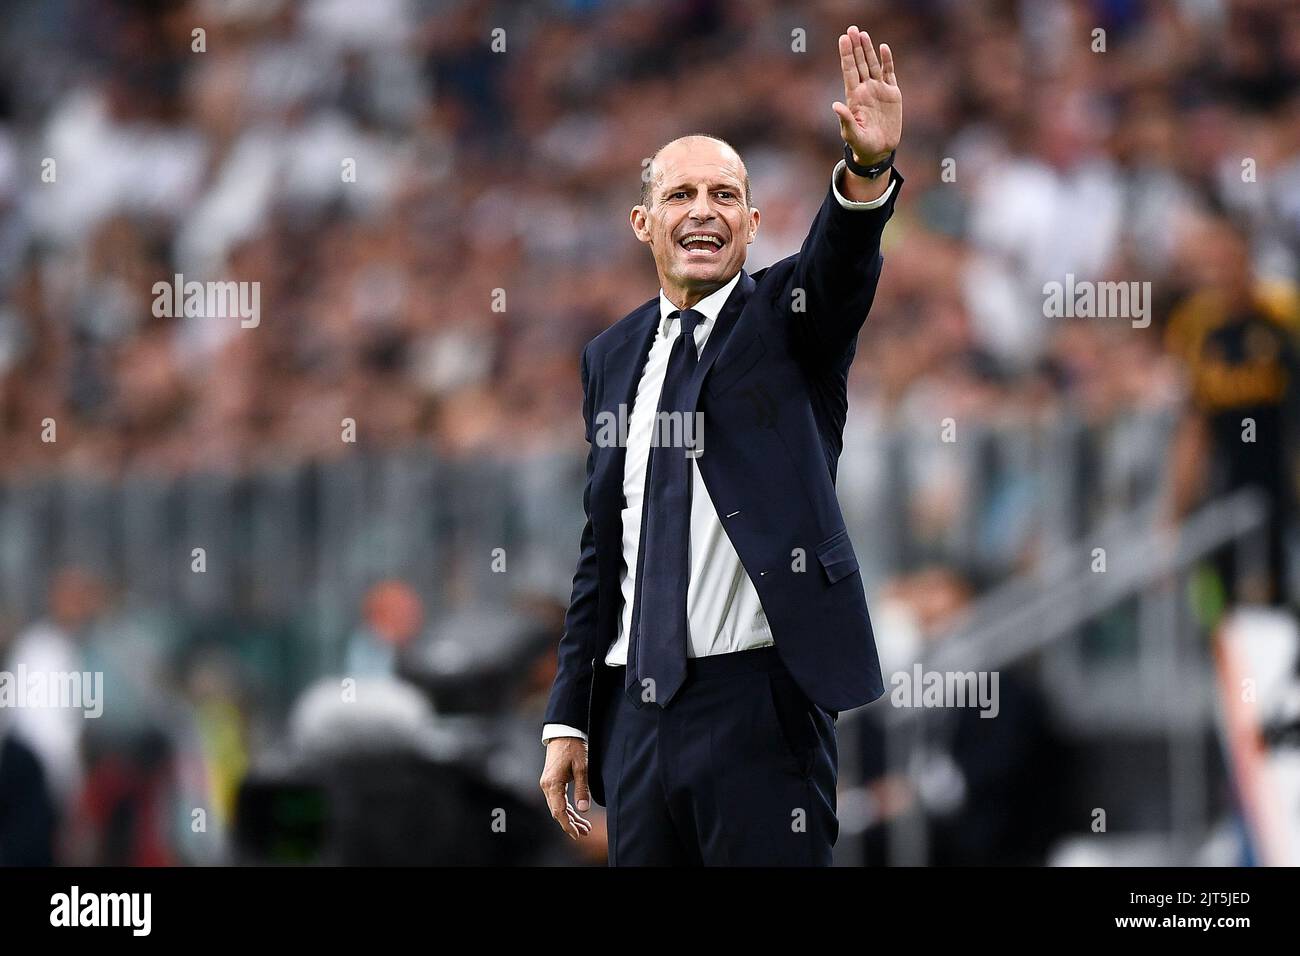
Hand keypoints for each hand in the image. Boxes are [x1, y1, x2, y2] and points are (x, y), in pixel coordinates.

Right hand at [539, 737, 593, 839]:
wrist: (564, 732)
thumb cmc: (573, 747)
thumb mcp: (582, 768)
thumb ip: (582, 789)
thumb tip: (583, 810)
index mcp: (552, 784)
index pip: (559, 811)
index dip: (568, 825)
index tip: (578, 834)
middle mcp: (546, 786)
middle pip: (557, 812)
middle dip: (571, 824)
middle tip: (586, 832)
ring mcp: (547, 784)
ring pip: (558, 807)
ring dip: (571, 817)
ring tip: (585, 827)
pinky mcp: (551, 781)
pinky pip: (558, 800)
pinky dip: (567, 809)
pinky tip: (577, 814)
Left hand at [832, 25, 901, 165]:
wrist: (879, 150)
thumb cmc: (862, 145)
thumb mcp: (852, 134)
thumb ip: (845, 120)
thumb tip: (835, 105)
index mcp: (854, 97)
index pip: (849, 71)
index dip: (846, 55)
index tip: (843, 39)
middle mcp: (865, 89)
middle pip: (859, 63)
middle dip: (855, 46)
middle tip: (852, 29)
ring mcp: (878, 90)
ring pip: (872, 65)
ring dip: (868, 49)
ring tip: (863, 34)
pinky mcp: (892, 93)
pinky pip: (889, 73)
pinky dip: (887, 61)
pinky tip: (884, 48)